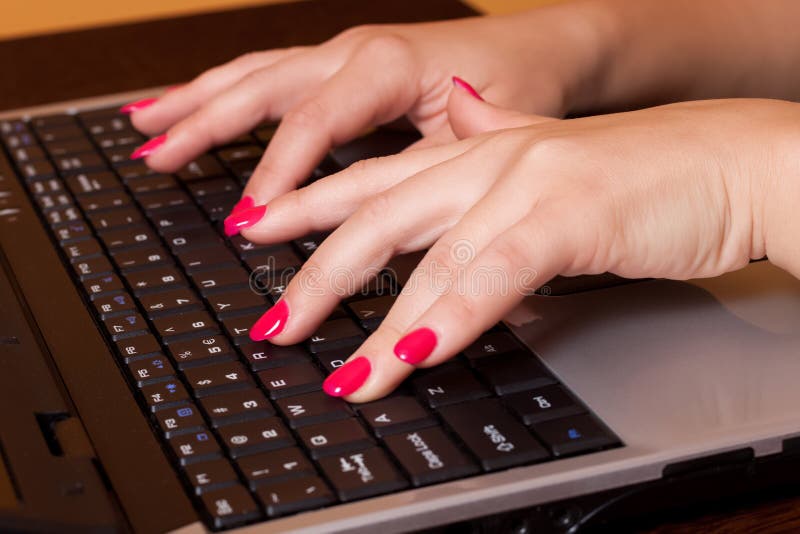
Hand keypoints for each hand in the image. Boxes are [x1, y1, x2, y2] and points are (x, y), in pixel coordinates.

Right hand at [124, 4, 610, 205]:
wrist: (545, 48)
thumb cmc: (523, 86)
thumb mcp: (485, 136)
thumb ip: (429, 175)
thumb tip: (395, 232)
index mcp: (387, 66)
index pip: (312, 122)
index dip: (277, 172)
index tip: (249, 221)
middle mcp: (356, 52)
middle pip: (262, 87)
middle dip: (203, 124)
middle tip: (155, 160)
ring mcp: (345, 54)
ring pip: (255, 72)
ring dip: (198, 100)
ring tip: (145, 123)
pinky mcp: (344, 66)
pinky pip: (273, 74)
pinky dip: (228, 92)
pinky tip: (198, 106)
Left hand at [234, 87, 798, 401]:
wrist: (731, 159)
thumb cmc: (646, 169)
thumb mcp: (554, 153)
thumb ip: (499, 132)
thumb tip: (457, 113)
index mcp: (478, 145)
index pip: (373, 176)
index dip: (309, 204)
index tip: (258, 231)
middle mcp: (490, 157)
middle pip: (377, 218)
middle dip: (316, 274)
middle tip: (273, 324)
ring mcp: (525, 183)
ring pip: (428, 259)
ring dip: (379, 325)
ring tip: (340, 375)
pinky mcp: (569, 216)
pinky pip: (493, 275)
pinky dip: (451, 320)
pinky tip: (413, 356)